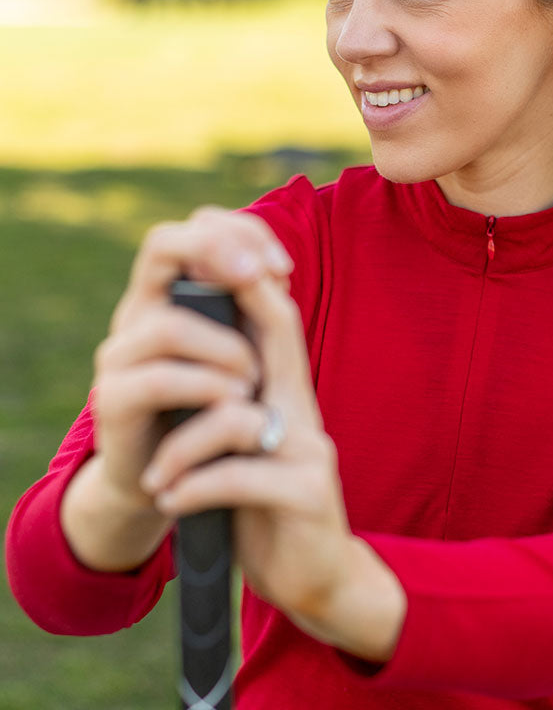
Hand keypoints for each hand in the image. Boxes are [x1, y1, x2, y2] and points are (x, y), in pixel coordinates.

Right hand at [91, 207, 285, 514]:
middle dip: (218, 252)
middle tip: (261, 280)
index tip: (284, 269)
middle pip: (162, 245)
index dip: (242, 232)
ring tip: (253, 379)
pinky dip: (205, 386)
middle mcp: (137, 312)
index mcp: (170, 293)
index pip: (196, 228)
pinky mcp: (112, 399)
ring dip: (224, 347)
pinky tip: (235, 400)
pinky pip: (158, 379)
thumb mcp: (238, 355)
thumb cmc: (212, 411)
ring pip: (168, 324)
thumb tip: (276, 272)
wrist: (172, 481)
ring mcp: (118, 354)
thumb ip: (250, 314)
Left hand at [129, 208, 404, 656]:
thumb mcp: (252, 452)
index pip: (277, 319)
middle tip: (167, 322)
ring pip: (234, 420)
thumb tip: (197, 363)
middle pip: (278, 336)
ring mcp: (309, 453)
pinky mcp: (306, 496)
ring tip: (159, 483)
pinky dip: (193, 487)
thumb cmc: (272, 513)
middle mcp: (305, 415)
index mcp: (289, 398)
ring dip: (180, 451)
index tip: (209, 248)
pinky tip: (174, 505)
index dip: (250, 277)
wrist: (319, 581)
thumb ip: (236, 409)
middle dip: (223, 319)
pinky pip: (235, 475)